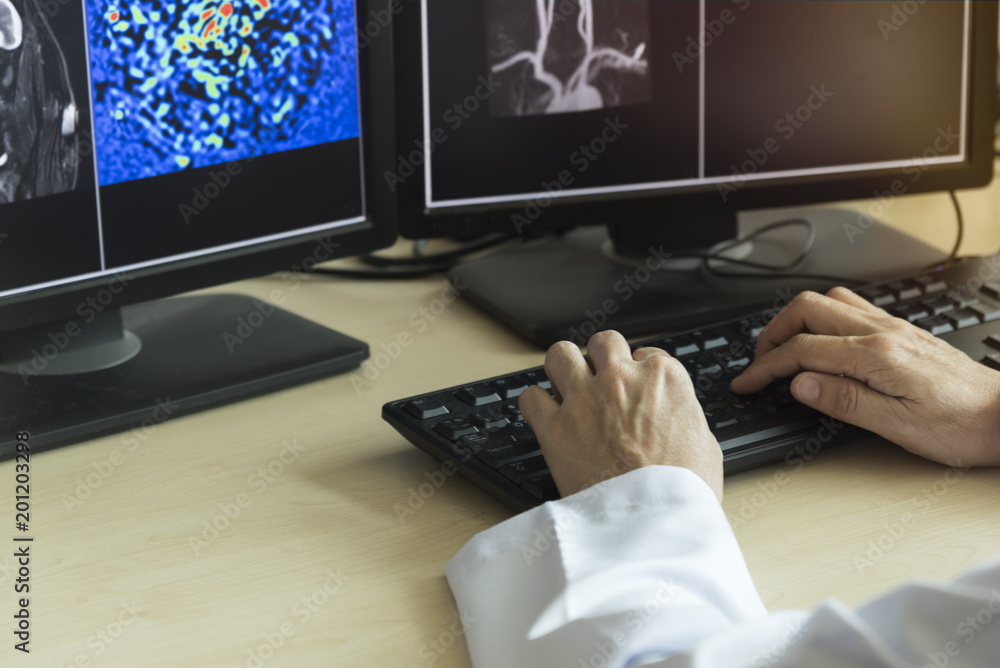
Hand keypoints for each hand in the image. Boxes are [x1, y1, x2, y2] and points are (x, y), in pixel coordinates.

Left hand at [518, 330, 723, 501]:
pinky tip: (545, 415)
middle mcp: (621, 379)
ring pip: (561, 354)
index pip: (645, 354)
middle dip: (600, 359)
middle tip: (599, 381)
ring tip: (566, 387)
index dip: (637, 372)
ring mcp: (585, 399)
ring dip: (563, 368)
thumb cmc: (684, 491)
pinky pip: (530, 397)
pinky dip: (535, 405)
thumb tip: (676, 416)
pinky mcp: (554, 427)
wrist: (655, 522)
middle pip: (602, 342)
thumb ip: (684, 416)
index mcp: (663, 378)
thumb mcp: (706, 445)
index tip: (633, 388)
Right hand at [730, 287, 999, 466]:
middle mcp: (883, 331)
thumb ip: (844, 400)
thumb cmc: (961, 425)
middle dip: (772, 334)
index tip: (746, 383)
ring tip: (783, 349)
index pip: (802, 350)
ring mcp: (893, 327)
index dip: (766, 367)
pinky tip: (822, 341)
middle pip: (807, 310)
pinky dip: (822, 319)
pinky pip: (851, 307)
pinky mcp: (902, 332)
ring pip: (828, 301)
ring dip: (796, 320)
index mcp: (876, 354)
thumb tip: (800, 384)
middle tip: (759, 363)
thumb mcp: (898, 425)